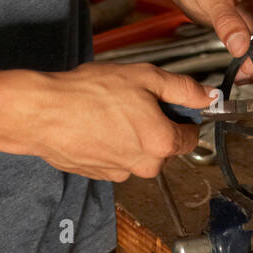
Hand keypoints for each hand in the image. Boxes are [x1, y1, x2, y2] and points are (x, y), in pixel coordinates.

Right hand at [30, 62, 212, 180]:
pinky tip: (95, 123)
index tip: (167, 100)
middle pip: (164, 145)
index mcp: (162, 143)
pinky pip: (117, 157)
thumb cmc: (89, 93)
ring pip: (139, 151)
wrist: (44, 112)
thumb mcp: (144, 77)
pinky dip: (111, 142)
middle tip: (131, 99)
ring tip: (107, 110)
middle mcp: (145, 165)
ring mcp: (120, 173)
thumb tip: (208, 96)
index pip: (191, 135)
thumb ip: (182, 88)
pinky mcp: (100, 175)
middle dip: (154, 123)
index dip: (182, 114)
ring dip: (131, 133)